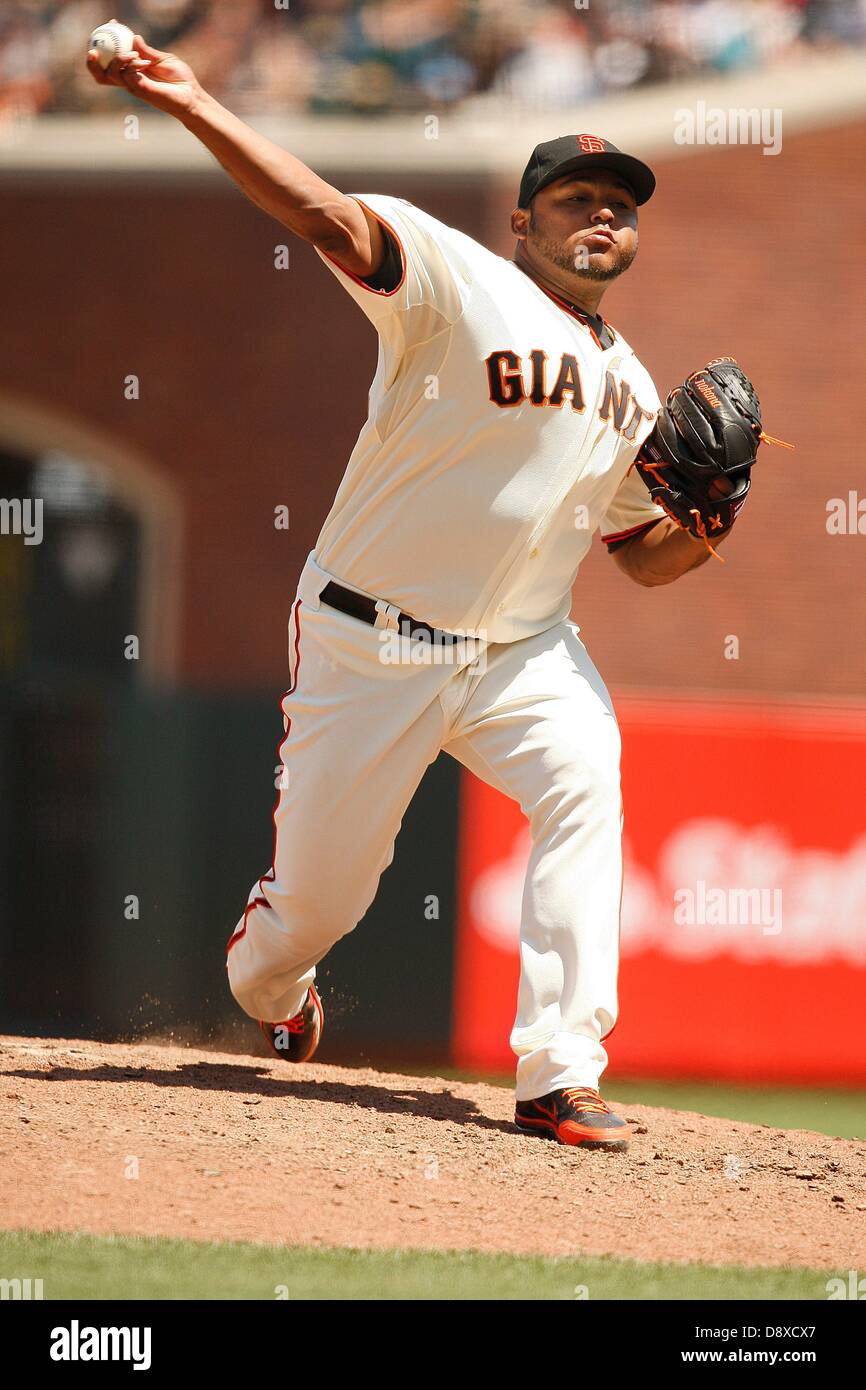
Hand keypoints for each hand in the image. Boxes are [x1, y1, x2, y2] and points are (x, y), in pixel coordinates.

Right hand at [86, 34, 203, 118]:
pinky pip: (126, 76)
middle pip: (101, 74)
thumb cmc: (179, 78)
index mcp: (132, 71)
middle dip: (92, 63)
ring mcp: (133, 86)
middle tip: (92, 49)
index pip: (112, 59)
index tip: (111, 24)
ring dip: (118, 59)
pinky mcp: (139, 91)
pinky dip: (130, 65)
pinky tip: (142, 61)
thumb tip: (134, 37)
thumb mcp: (162, 59)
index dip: (106, 42)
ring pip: (111, 74)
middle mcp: (129, 80)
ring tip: (133, 54)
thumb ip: (147, 51)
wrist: (191, 95)